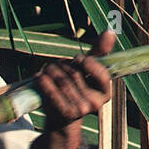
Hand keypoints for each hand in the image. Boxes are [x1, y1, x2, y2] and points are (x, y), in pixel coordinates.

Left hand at [31, 30, 114, 148]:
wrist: (61, 118)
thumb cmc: (76, 88)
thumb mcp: (88, 71)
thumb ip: (99, 52)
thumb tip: (110, 30)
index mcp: (105, 93)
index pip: (101, 73)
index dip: (87, 62)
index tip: (77, 59)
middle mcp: (95, 104)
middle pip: (76, 75)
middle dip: (63, 65)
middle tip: (54, 64)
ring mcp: (80, 110)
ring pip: (63, 81)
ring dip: (51, 70)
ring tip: (46, 69)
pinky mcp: (64, 114)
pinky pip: (52, 92)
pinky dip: (43, 81)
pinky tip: (38, 76)